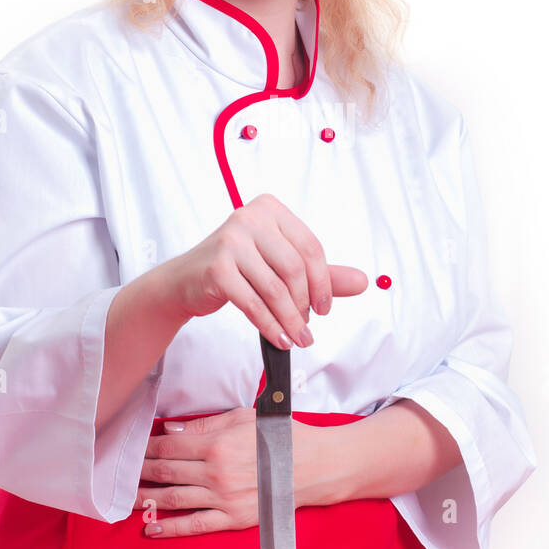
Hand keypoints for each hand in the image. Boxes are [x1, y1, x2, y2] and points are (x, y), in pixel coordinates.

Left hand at [133, 409, 335, 536]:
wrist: (314, 467)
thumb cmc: (280, 437)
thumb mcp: (242, 419)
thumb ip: (204, 426)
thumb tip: (170, 430)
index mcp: (217, 444)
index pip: (169, 446)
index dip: (146, 448)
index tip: (130, 449)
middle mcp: (216, 473)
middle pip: (166, 471)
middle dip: (140, 472)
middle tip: (118, 473)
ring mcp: (223, 498)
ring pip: (174, 498)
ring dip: (146, 499)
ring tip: (125, 499)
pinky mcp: (232, 518)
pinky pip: (195, 524)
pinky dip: (170, 527)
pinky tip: (151, 527)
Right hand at [161, 193, 367, 351]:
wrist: (185, 281)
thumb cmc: (236, 269)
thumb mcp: (279, 265)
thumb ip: (320, 273)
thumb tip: (363, 281)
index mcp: (270, 209)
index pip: (310, 247)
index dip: (323, 282)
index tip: (325, 308)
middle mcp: (250, 218)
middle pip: (295, 268)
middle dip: (305, 304)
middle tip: (307, 327)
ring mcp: (230, 241)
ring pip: (275, 288)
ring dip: (290, 320)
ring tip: (297, 338)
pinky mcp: (217, 267)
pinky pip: (253, 303)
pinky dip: (270, 325)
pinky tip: (280, 339)